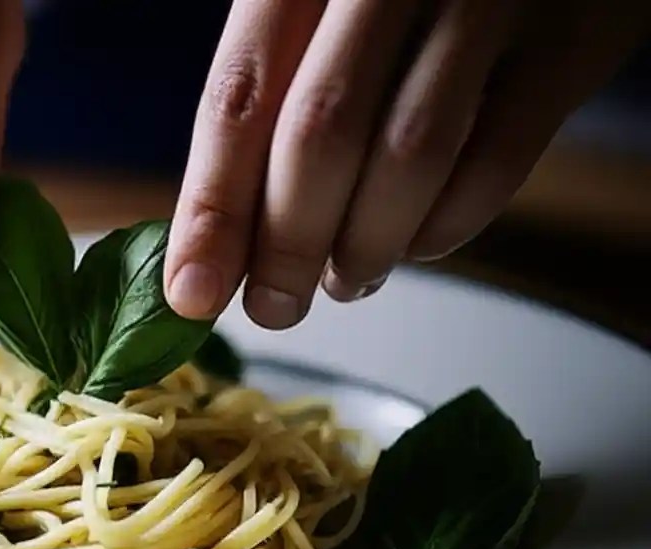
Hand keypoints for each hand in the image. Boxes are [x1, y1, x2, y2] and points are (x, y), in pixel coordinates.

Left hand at [165, 0, 649, 328]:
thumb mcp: (314, 11)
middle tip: (273, 308)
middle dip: (288, 246)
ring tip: (345, 281)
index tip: (193, 293)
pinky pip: (495, 164)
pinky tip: (414, 243)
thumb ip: (266, 103)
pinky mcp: (565, 48)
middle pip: (320, 135)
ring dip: (366, 247)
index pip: (238, 102)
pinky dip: (444, 227)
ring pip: (410, 156)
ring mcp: (486, 3)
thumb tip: (209, 245)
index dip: (212, 210)